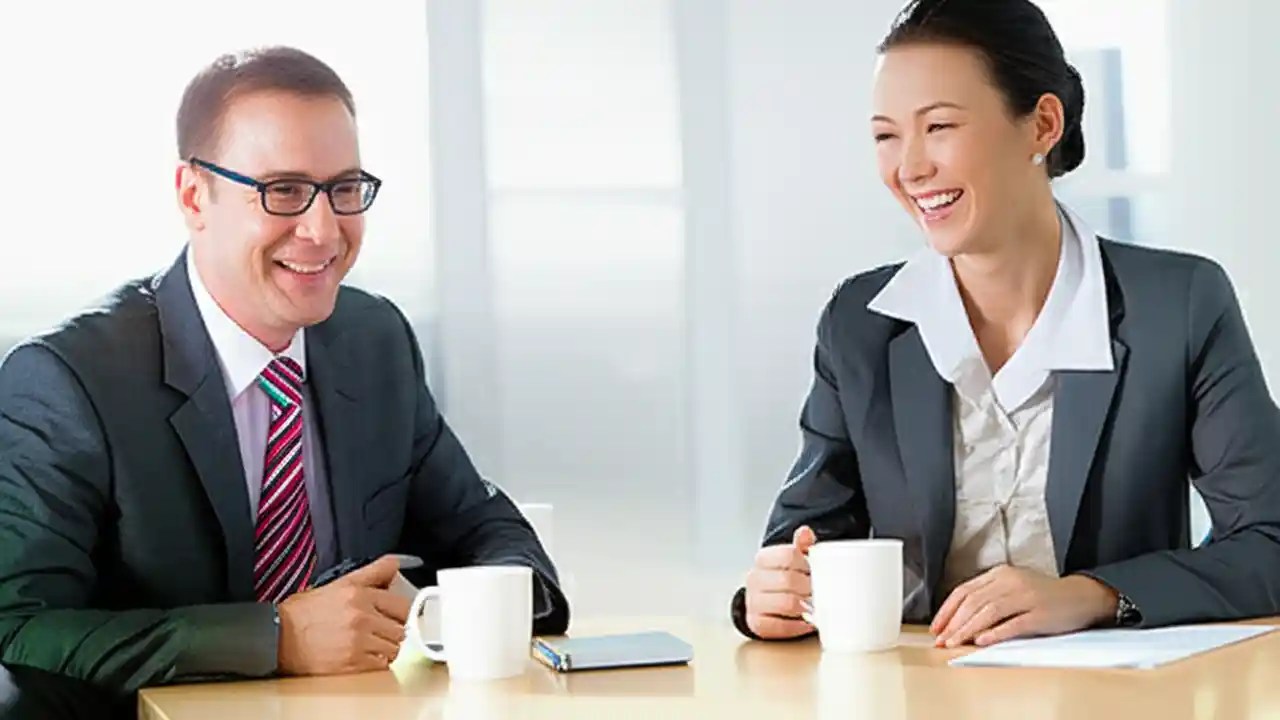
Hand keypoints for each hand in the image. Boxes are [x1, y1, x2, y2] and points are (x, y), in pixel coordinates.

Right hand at [276, 555, 412, 674]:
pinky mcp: (352, 663)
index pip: (402, 605)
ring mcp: (358, 641)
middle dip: (392, 631)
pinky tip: (363, 656)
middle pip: (401, 628)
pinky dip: (376, 663)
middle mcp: (362, 616)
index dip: (399, 612)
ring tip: (370, 645)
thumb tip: (395, 563)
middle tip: (379, 632)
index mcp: (360, 594)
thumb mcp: (339, 583)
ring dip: (386, 648)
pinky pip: (381, 665)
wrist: (278, 636)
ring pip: (394, 648)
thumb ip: (372, 573)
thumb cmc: (304, 612)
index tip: (393, 616)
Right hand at [744, 526, 817, 638]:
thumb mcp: (794, 560)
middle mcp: (754, 578)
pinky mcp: (757, 623)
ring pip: (786, 603)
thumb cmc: (784, 579)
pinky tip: (806, 621)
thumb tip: (805, 532)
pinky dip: (798, 626)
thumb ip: (801, 546)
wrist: (766, 602)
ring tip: (816, 606)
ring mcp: (753, 601)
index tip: (816, 571)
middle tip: (820, 591)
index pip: (788, 555)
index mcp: (763, 558)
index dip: (807, 564)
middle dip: (809, 587)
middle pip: (789, 580)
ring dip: (806, 607)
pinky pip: (781, 626)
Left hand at [930, 566, 1118, 647]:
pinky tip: (981, 641)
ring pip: (988, 612)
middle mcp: (1011, 581)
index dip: (947, 610)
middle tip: (941, 640)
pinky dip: (995, 633)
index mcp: (1000, 574)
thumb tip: (958, 619)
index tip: (936, 627)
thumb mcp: (1012, 588)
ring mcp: (1026, 597)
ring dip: (968, 629)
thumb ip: (988, 597)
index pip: (964, 590)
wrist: (1081, 596)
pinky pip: (1013, 623)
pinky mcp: (1040, 614)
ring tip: (955, 643)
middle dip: (953, 623)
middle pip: (973, 602)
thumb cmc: (1043, 596)